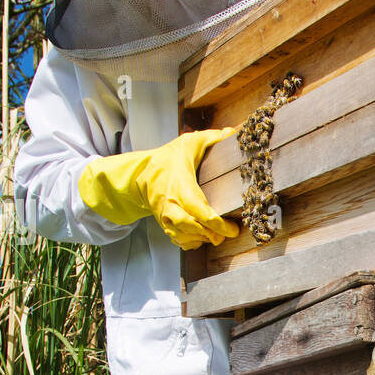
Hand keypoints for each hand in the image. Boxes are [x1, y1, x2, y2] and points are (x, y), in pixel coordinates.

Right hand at [78, 128, 239, 249]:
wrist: (141, 175)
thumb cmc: (167, 159)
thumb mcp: (189, 143)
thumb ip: (213, 138)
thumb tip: (234, 132)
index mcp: (180, 186)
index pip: (200, 211)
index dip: (218, 224)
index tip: (233, 228)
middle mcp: (171, 206)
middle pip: (193, 229)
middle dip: (212, 235)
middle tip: (228, 232)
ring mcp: (167, 218)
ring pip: (186, 238)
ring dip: (204, 239)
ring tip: (217, 232)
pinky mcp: (166, 226)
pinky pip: (180, 242)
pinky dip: (193, 243)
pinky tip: (203, 235)